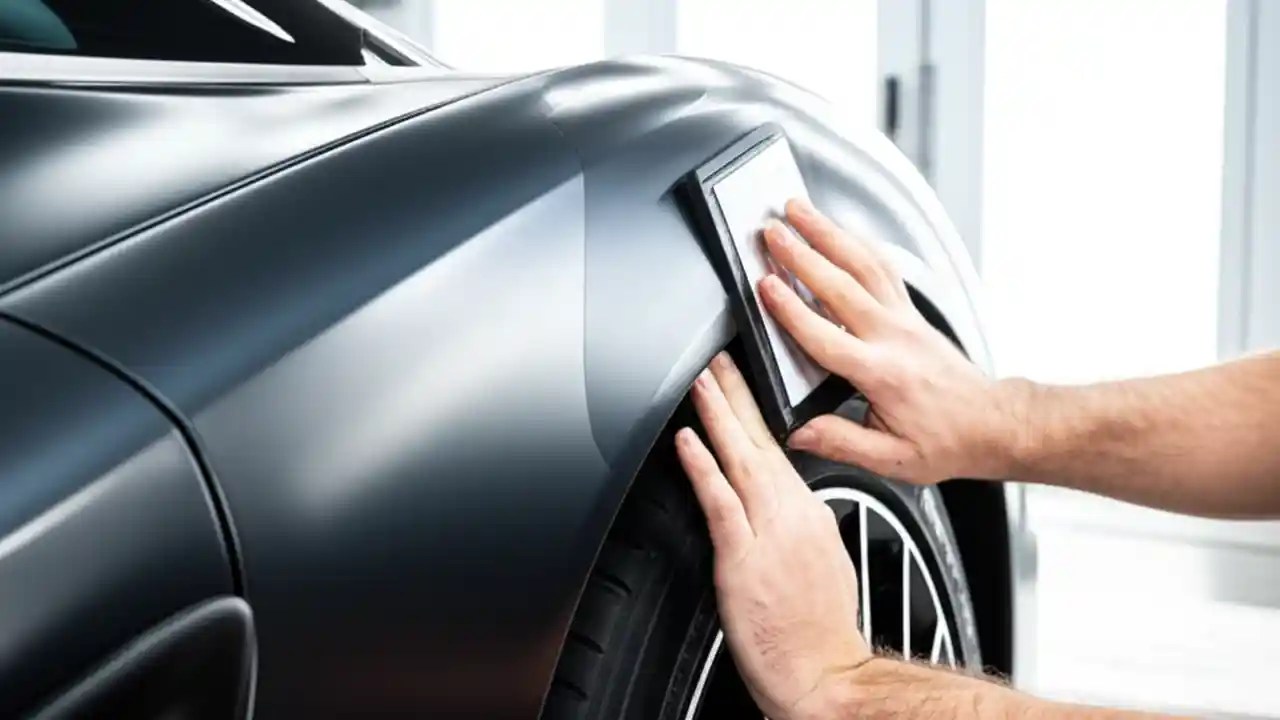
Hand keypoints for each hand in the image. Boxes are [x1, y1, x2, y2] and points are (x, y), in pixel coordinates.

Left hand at [675, 353, 870, 719]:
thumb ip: (801, 528)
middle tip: (719, 357)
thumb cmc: (822, 633)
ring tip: (701, 381)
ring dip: (719, 415)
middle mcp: (794, 515)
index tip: (744, 386)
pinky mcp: (744, 559)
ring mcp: (769, 534)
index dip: (758, 414)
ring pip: (741, 460)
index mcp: (811, 514)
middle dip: (738, 395)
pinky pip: (721, 503)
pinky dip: (704, 467)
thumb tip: (788, 509)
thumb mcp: (825, 563)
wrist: (825, 678)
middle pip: (762, 442)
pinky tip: (689, 441)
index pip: (781, 451)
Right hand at [758, 198, 1028, 483]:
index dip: (792, 310)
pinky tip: (840, 230)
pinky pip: (883, 267)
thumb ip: (841, 442)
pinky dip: (859, 243)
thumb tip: (799, 432)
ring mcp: (904, 319)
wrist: (993, 425)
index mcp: (881, 374)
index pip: (826, 335)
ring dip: (829, 233)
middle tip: (772, 232)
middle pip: (840, 285)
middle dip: (802, 253)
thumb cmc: (947, 442)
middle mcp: (893, 337)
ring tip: (799, 210)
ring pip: (863, 264)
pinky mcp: (912, 312)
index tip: (766, 286)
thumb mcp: (892, 460)